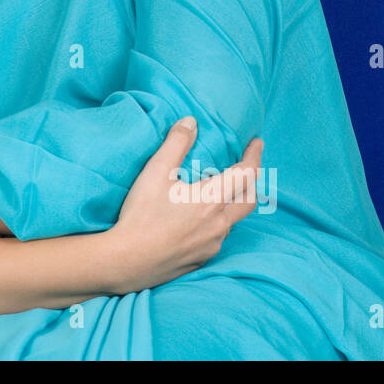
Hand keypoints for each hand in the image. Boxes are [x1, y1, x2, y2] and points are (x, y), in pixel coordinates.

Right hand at [102, 116, 262, 293]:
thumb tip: (191, 121)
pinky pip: (218, 238)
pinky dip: (216, 223)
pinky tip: (199, 221)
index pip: (246, 174)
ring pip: (233, 220)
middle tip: (244, 168)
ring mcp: (212, 244)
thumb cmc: (141, 215)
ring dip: (232, 203)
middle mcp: (219, 224)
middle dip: (251, 181)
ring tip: (217, 193)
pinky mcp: (201, 259)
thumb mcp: (155, 172)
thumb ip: (176, 143)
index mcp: (212, 200)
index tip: (257, 143)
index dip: (254, 156)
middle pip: (249, 200)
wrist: (127, 261)